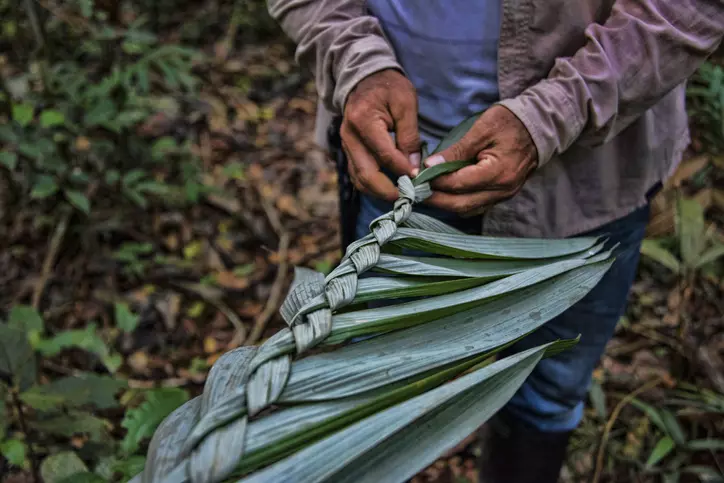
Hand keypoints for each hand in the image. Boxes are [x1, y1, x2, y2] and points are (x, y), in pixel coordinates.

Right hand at [342, 69, 420, 201]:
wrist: (365, 77)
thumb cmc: (389, 86)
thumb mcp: (406, 103)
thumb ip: (409, 136)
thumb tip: (413, 167)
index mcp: (363, 121)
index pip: (384, 155)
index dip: (403, 170)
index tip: (420, 180)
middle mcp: (349, 137)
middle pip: (366, 175)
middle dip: (389, 191)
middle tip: (410, 198)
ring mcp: (346, 146)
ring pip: (359, 179)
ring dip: (380, 192)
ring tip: (402, 196)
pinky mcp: (349, 151)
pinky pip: (358, 175)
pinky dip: (373, 186)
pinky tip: (391, 188)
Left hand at [423, 105, 537, 215]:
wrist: (538, 126)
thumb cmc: (510, 123)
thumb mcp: (481, 130)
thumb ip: (456, 150)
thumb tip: (430, 165)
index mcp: (498, 173)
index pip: (458, 185)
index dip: (435, 182)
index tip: (417, 176)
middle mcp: (502, 190)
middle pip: (461, 205)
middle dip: (436, 199)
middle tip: (416, 190)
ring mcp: (504, 196)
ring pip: (468, 209)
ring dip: (446, 203)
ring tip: (427, 192)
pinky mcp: (502, 195)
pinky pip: (476, 206)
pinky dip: (458, 202)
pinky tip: (445, 193)